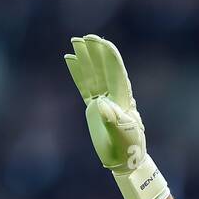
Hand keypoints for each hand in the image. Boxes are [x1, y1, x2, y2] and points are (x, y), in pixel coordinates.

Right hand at [64, 34, 169, 198]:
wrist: (125, 161)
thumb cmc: (128, 150)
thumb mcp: (122, 137)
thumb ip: (112, 120)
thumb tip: (102, 103)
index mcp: (123, 100)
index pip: (116, 74)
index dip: (109, 59)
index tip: (101, 44)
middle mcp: (113, 97)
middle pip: (103, 70)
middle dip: (96, 54)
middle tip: (86, 37)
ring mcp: (103, 101)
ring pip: (93, 76)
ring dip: (85, 60)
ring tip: (76, 42)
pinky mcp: (94, 108)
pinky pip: (84, 86)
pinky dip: (77, 73)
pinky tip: (70, 59)